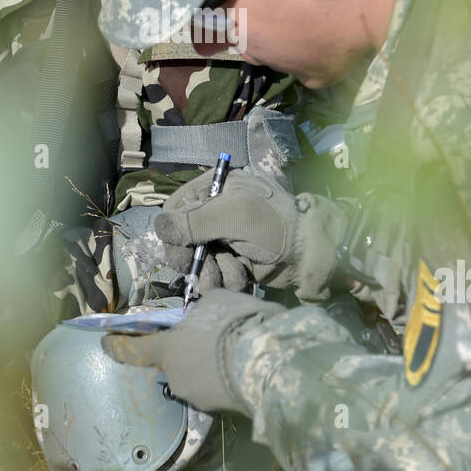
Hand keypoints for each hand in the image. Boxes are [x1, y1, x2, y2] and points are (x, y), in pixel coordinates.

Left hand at [101, 289, 284, 412]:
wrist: (269, 362)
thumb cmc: (235, 324)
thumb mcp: (216, 302)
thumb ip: (199, 312)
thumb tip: (199, 318)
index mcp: (167, 349)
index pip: (132, 349)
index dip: (117, 344)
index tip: (105, 341)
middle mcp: (175, 376)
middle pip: (173, 361)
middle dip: (185, 350)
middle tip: (209, 336)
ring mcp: (198, 397)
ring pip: (196, 375)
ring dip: (207, 364)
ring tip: (232, 349)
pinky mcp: (220, 410)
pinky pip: (216, 387)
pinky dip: (223, 377)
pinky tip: (241, 365)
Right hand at [155, 168, 347, 301]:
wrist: (310, 253)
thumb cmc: (275, 225)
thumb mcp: (234, 216)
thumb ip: (194, 220)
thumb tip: (159, 226)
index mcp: (213, 191)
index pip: (174, 212)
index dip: (175, 234)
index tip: (186, 250)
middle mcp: (214, 213)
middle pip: (181, 242)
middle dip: (195, 260)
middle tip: (210, 268)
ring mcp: (223, 239)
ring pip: (196, 264)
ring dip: (212, 274)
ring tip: (235, 273)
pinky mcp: (232, 262)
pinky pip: (214, 276)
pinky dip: (226, 280)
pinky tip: (243, 277)